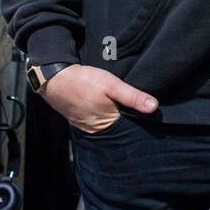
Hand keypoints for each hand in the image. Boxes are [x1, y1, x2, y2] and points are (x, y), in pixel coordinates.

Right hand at [42, 64, 158, 133]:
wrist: (55, 79)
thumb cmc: (84, 81)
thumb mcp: (112, 85)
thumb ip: (132, 97)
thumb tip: (154, 107)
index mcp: (107, 123)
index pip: (130, 126)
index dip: (140, 118)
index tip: (150, 113)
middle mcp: (97, 130)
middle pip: (119, 126)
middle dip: (128, 118)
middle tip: (138, 107)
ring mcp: (87, 127)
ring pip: (108, 124)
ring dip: (115, 117)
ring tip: (124, 106)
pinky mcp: (80, 121)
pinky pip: (97, 122)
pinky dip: (104, 116)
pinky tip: (108, 107)